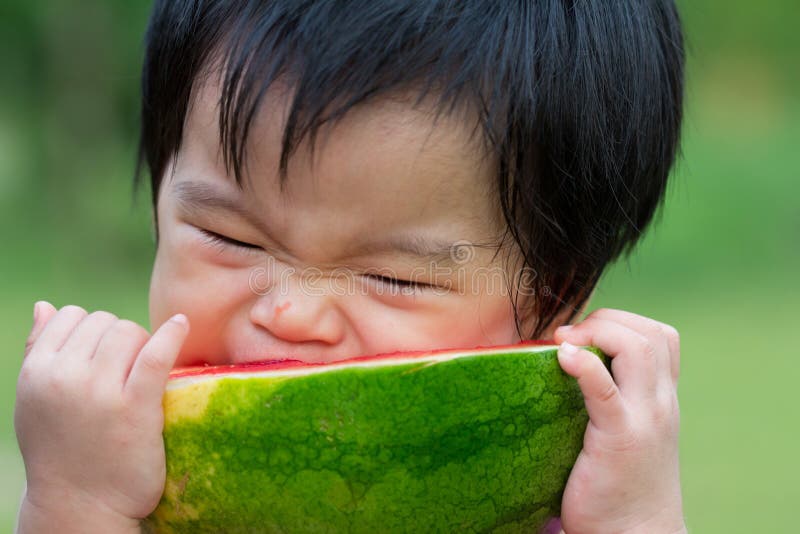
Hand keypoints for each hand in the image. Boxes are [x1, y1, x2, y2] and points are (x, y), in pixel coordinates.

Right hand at [14, 302, 189, 531]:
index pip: (70, 315)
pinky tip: (181, 325)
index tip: (103, 354)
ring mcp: (99, 392)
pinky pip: (156, 354)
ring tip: (142, 373)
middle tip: (126, 371)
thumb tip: (45, 305)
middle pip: (105, 323)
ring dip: (143, 344)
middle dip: (120, 339)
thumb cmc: (61, 450)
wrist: (81, 507)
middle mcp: (63, 378)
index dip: (91, 330)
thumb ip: (37, 352)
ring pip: (130, 332)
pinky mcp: (135, 408)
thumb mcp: (35, 402)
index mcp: (36, 372)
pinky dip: (171, 334)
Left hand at [553, 308, 685, 533]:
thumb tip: (567, 366)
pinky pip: (606, 390)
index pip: (661, 336)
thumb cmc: (622, 485)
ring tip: (565, 344)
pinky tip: (563, 358)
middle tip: (571, 336)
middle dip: (607, 320)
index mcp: (662, 400)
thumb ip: (615, 399)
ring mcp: (644, 420)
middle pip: (651, 333)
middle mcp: (661, 404)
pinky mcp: (619, 439)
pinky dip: (585, 366)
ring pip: (638, 348)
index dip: (623, 322)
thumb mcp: (630, 433)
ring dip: (598, 332)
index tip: (586, 334)